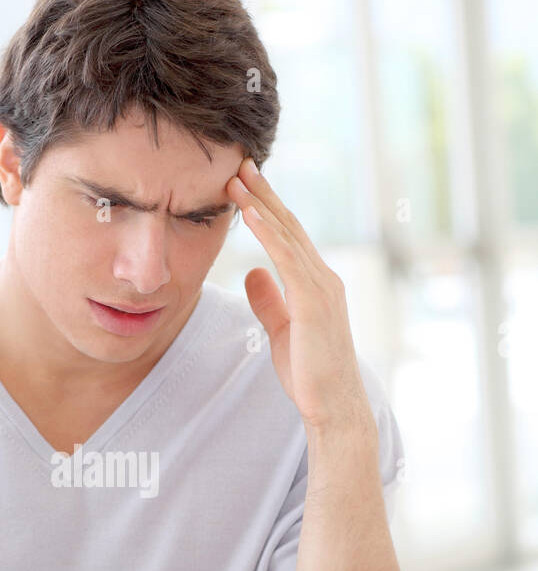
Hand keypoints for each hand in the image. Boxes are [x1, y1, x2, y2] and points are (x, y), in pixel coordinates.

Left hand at [226, 158, 373, 434]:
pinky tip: (250, 213)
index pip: (289, 237)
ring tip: (236, 179)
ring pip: (288, 236)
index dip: (267, 209)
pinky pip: (288, 259)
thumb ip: (269, 299)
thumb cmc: (310, 374)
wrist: (334, 406)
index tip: (245, 184)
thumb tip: (252, 272)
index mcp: (316, 283)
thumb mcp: (282, 330)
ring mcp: (322, 288)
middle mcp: (323, 278)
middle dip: (264, 194)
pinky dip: (268, 233)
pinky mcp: (314, 302)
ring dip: (261, 204)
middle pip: (289, 226)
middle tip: (241, 163)